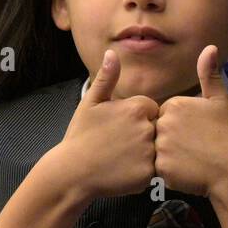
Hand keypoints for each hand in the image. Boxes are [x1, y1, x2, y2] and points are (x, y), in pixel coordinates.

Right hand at [54, 48, 157, 198]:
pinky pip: (154, 170)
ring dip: (143, 154)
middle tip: (118, 145)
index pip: (150, 108)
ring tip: (119, 158)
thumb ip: (106, 78)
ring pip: (156, 149)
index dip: (134, 118)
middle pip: (155, 128)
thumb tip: (111, 52)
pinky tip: (122, 171)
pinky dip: (142, 171)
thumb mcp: (89, 103)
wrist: (71, 173)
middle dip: (141, 135)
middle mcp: (147, 128)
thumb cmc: (80, 136)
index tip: (117, 128)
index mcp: (136, 107)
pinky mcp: (149, 174)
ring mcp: (149, 152)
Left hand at [155, 45, 227, 198]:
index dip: (182, 126)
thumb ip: (210, 76)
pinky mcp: (160, 167)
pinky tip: (187, 171)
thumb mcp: (221, 102)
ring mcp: (160, 145)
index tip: (197, 133)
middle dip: (173, 140)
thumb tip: (210, 47)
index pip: (167, 115)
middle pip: (159, 131)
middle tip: (195, 147)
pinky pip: (158, 168)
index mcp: (174, 105)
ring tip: (192, 159)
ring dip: (171, 155)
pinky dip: (170, 171)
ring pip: (157, 150)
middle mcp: (163, 122)